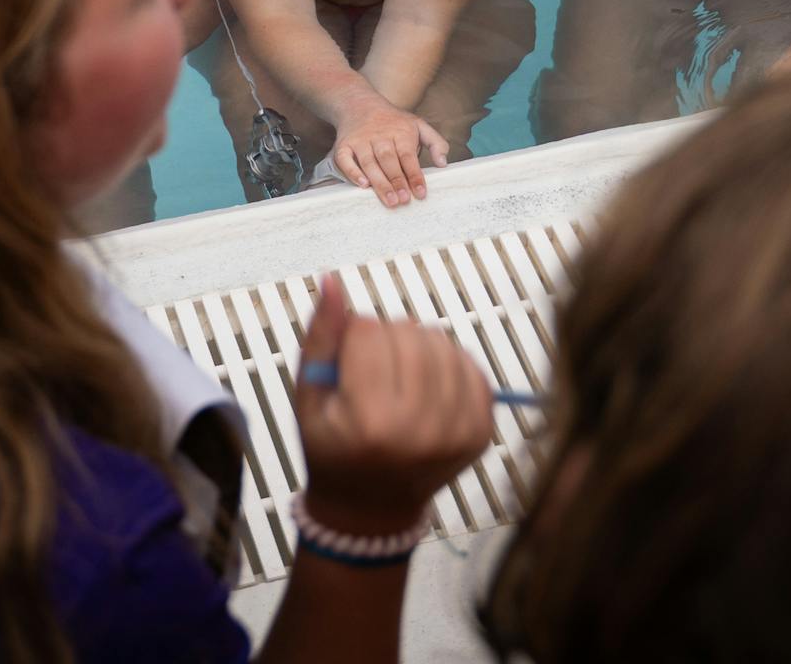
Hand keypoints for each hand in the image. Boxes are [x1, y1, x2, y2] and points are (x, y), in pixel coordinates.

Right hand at [293, 275, 492, 533]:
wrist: (371, 509)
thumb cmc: (333, 449)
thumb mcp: (308, 397)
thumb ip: (320, 336)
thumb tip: (332, 281)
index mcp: (372, 421)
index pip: (368, 330)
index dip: (352, 340)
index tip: (347, 370)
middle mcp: (420, 427)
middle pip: (407, 332)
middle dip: (386, 341)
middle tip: (373, 375)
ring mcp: (458, 430)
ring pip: (440, 342)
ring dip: (417, 350)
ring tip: (398, 382)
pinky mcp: (481, 429)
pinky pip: (469, 364)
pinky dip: (446, 366)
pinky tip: (425, 390)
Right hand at [332, 100, 448, 206]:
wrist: (359, 103)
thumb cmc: (393, 121)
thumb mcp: (418, 125)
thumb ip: (435, 142)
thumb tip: (443, 163)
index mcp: (400, 132)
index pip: (408, 156)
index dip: (415, 175)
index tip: (420, 193)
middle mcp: (379, 136)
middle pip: (388, 160)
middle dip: (396, 181)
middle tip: (403, 200)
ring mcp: (360, 140)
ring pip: (369, 162)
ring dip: (379, 182)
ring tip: (389, 201)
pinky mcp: (344, 145)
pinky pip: (345, 160)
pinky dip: (352, 172)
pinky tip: (362, 185)